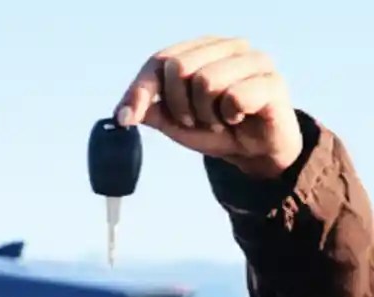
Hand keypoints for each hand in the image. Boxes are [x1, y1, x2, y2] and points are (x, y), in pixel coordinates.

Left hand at [114, 36, 303, 178]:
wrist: (254, 151)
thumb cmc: (215, 128)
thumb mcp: (173, 121)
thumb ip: (149, 110)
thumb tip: (121, 112)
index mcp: (201, 49)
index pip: (160, 59)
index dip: (140, 89)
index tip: (127, 118)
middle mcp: (228, 47)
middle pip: (180, 67)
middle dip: (179, 105)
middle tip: (195, 120)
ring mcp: (254, 60)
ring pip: (206, 81)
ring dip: (206, 114)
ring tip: (219, 120)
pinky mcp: (272, 81)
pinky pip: (235, 97)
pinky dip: (230, 116)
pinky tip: (239, 118)